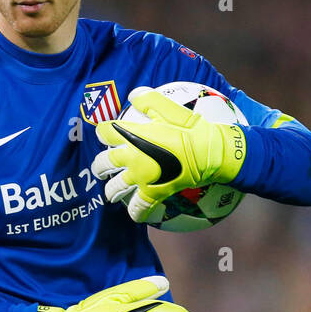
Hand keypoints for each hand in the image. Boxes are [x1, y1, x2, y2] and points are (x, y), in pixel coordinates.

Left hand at [92, 87, 245, 222]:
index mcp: (133, 135)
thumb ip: (150, 100)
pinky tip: (135, 216)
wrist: (211, 152)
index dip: (103, 132)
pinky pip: (139, 208)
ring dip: (110, 189)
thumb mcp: (171, 109)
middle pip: (104, 163)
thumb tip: (133, 95)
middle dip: (99, 165)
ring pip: (115, 187)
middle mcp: (131, 158)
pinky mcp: (153, 193)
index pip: (106, 132)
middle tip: (101, 167)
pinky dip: (136, 213)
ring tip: (110, 192)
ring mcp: (140, 178)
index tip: (105, 133)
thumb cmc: (192, 129)